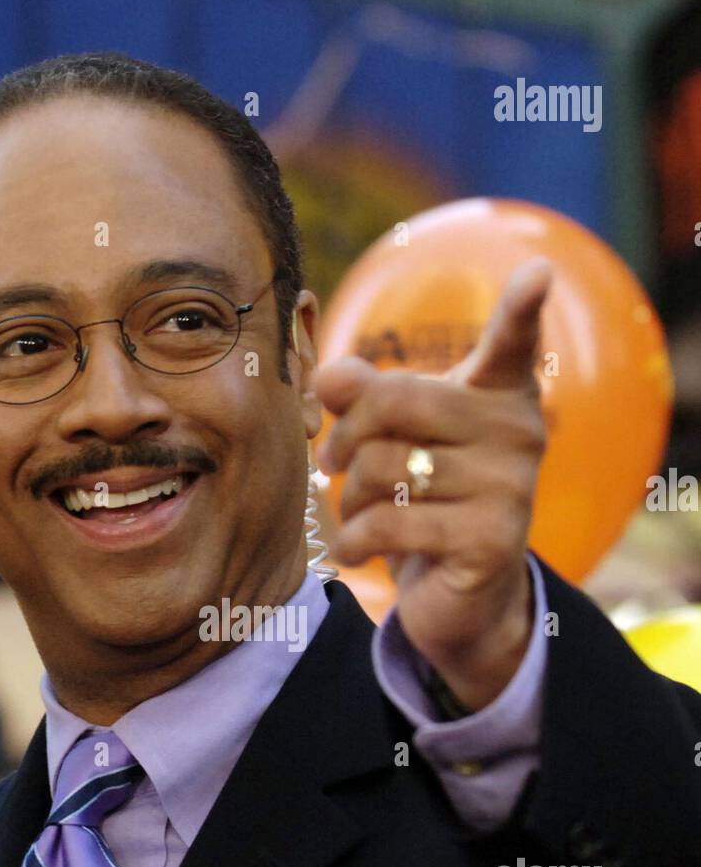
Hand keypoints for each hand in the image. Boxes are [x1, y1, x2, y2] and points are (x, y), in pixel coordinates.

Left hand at [314, 257, 552, 710]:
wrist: (459, 595)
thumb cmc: (422, 499)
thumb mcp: (393, 438)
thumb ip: (362, 394)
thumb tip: (327, 375)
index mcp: (501, 395)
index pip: (513, 343)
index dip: (523, 307)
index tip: (539, 272)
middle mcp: (518, 433)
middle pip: (397, 400)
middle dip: (345, 434)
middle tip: (329, 461)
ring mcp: (510, 488)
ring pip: (382, 466)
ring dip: (347, 495)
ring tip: (358, 510)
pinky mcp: (488, 541)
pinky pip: (387, 523)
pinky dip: (352, 540)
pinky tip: (357, 550)